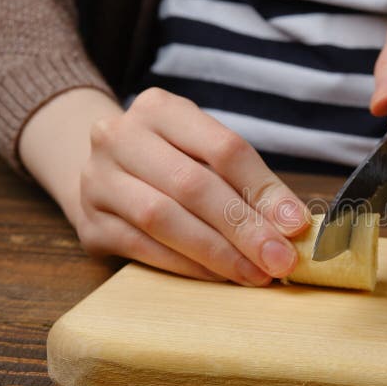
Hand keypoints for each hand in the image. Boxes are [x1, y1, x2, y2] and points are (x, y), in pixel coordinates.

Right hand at [21, 87, 309, 285]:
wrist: (104, 173)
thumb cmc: (172, 162)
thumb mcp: (206, 153)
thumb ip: (248, 183)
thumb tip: (292, 225)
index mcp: (160, 109)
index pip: (224, 148)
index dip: (264, 189)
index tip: (296, 225)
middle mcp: (120, 137)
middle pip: (193, 185)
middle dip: (244, 228)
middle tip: (280, 259)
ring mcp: (98, 181)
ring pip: (164, 219)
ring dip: (218, 252)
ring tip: (255, 273)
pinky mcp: (90, 224)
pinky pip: (144, 249)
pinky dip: (188, 266)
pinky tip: (219, 276)